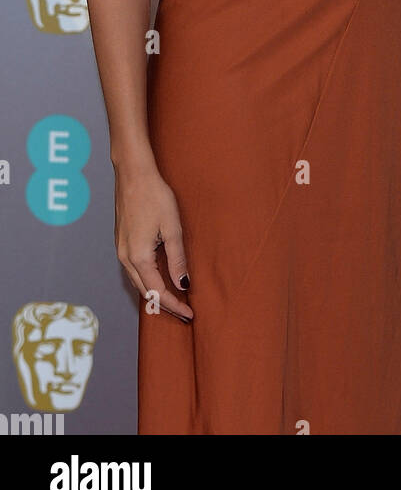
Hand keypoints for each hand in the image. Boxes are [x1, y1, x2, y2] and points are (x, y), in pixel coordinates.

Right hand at [114, 162, 192, 320]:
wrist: (133, 174)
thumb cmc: (155, 196)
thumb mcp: (172, 228)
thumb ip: (177, 258)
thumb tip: (182, 284)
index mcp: (138, 257)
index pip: (157, 292)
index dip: (174, 305)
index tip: (191, 314)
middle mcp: (125, 258)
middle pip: (144, 292)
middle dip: (164, 305)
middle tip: (184, 313)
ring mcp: (121, 251)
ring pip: (138, 282)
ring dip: (154, 294)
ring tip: (174, 301)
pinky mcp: (122, 243)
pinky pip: (134, 271)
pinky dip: (147, 281)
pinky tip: (158, 280)